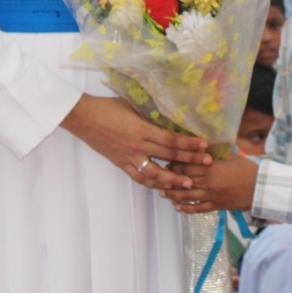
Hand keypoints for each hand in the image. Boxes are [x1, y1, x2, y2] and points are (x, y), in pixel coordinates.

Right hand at [59, 94, 211, 191]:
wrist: (83, 118)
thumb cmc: (108, 107)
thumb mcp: (133, 106)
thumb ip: (150, 115)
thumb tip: (170, 115)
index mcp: (141, 129)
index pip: (171, 140)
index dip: (189, 144)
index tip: (204, 145)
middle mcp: (137, 145)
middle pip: (168, 156)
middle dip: (190, 161)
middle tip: (207, 164)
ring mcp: (128, 157)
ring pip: (155, 173)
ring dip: (173, 179)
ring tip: (188, 184)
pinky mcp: (121, 164)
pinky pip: (139, 177)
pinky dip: (153, 183)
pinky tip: (163, 186)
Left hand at [162, 155, 259, 213]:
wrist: (260, 188)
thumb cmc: (247, 169)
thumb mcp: (231, 156)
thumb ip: (216, 152)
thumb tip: (203, 143)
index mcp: (212, 167)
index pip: (187, 165)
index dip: (175, 164)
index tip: (167, 162)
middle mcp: (209, 182)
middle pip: (184, 180)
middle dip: (170, 178)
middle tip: (160, 176)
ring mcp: (212, 195)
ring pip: (187, 196)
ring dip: (173, 195)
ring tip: (163, 193)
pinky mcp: (216, 206)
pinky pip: (198, 208)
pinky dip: (186, 209)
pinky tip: (178, 207)